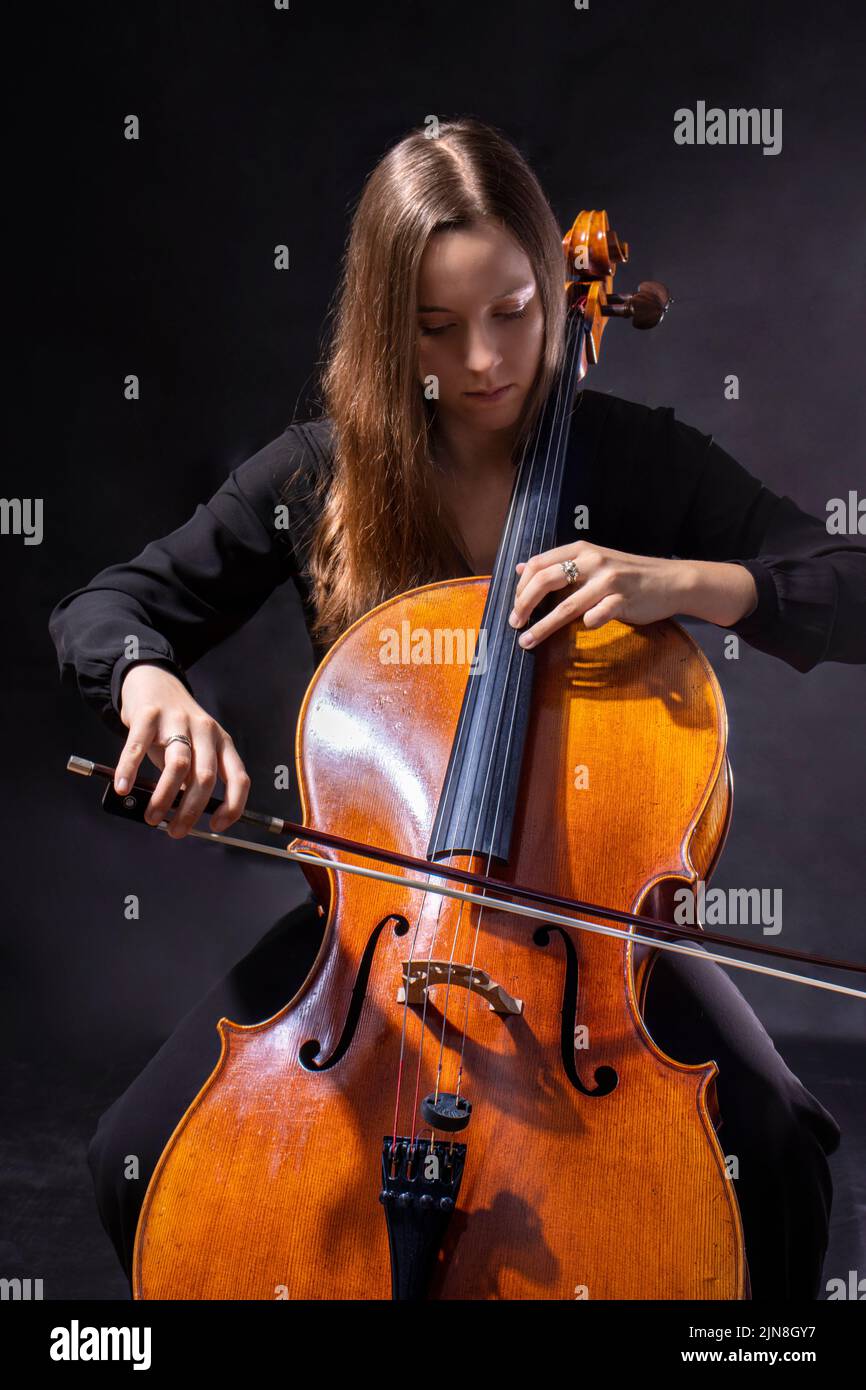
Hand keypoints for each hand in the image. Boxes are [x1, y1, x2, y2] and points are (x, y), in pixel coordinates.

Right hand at [115, 664, 250, 838]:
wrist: (154, 682)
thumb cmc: (175, 727)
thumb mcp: (194, 748)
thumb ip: (191, 778)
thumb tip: (180, 815)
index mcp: (222, 742)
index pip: (239, 778)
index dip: (233, 806)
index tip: (216, 826)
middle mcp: (205, 730)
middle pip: (206, 776)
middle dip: (191, 811)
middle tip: (176, 831)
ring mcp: (178, 721)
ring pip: (178, 765)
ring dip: (164, 798)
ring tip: (151, 817)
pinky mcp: (148, 715)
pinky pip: (139, 747)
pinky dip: (130, 770)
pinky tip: (122, 788)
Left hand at [509, 543, 757, 646]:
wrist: (670, 581)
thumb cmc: (627, 574)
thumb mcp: (592, 561)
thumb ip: (558, 565)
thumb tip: (520, 568)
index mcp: (581, 550)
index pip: (538, 565)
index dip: (520, 588)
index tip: (514, 608)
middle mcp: (592, 561)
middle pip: (546, 582)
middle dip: (524, 605)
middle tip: (514, 624)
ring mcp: (608, 581)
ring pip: (566, 606)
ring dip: (543, 627)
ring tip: (527, 641)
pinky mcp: (623, 600)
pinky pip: (596, 616)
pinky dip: (587, 623)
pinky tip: (584, 628)